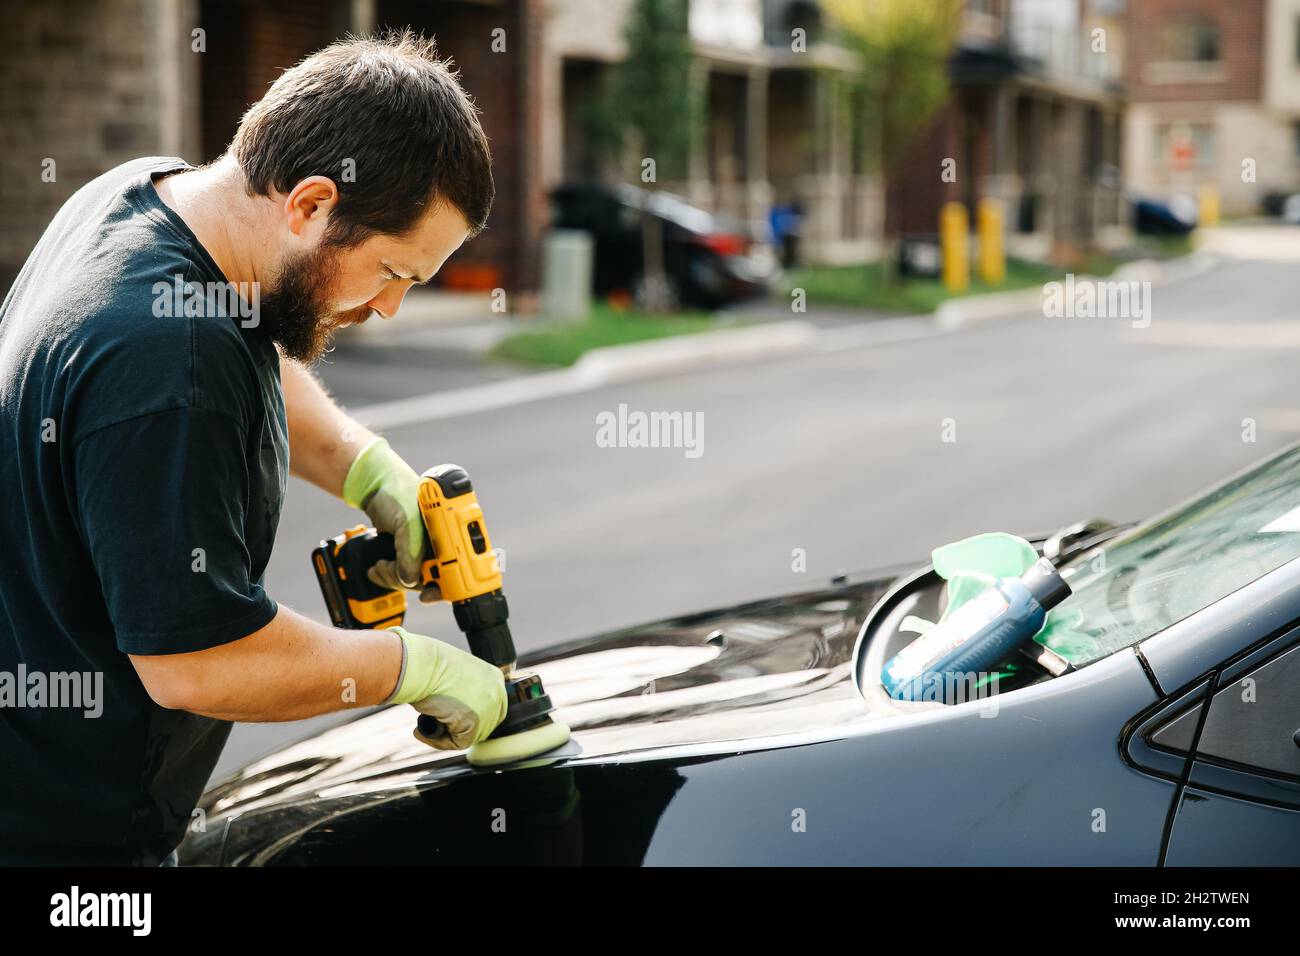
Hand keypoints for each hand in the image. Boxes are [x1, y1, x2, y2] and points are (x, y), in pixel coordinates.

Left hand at [342, 438, 439, 601]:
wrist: (375, 485)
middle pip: (433, 580)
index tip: (427, 595)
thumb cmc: (397, 494)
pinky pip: (402, 575)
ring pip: (414, 581)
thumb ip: (411, 552)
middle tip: (388, 568)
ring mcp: (423, 550)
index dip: (445, 587)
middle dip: (408, 581)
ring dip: (393, 578)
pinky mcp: (407, 554)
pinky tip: (379, 568)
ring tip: (379, 565)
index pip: (457, 570)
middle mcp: (440, 545)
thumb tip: (412, 581)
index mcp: (450, 535)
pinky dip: (388, 575)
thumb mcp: (406, 522)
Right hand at [387, 627, 507, 749]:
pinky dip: (439, 741)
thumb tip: (455, 708)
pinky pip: (458, 743)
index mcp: (494, 677)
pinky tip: (422, 731)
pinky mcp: (474, 723)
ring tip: (426, 725)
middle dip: (461, 728)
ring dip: (448, 734)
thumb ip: (462, 689)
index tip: (451, 719)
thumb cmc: (430, 666)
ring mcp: (488, 708)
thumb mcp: (454, 673)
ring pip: (470, 734)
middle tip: (438, 725)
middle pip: (485, 723)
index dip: (472, 716)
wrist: (422, 666)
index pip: (491, 706)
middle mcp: (497, 693)